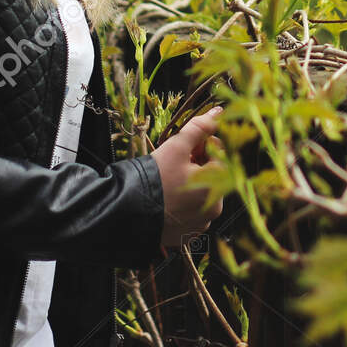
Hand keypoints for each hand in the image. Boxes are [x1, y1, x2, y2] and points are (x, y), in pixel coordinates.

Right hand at [151, 105, 225, 248]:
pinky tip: (166, 197)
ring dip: (190, 183)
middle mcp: (214, 208)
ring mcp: (201, 224)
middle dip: (196, 164)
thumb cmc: (154, 177)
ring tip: (168, 178)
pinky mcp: (187, 235)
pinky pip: (191, 212)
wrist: (127, 212)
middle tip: (175, 160)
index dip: (202, 145)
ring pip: (201, 194)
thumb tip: (219, 111)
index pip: (219, 155)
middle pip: (211, 176)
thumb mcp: (176, 147)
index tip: (185, 146)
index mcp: (216, 186)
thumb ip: (200, 127)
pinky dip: (183, 203)